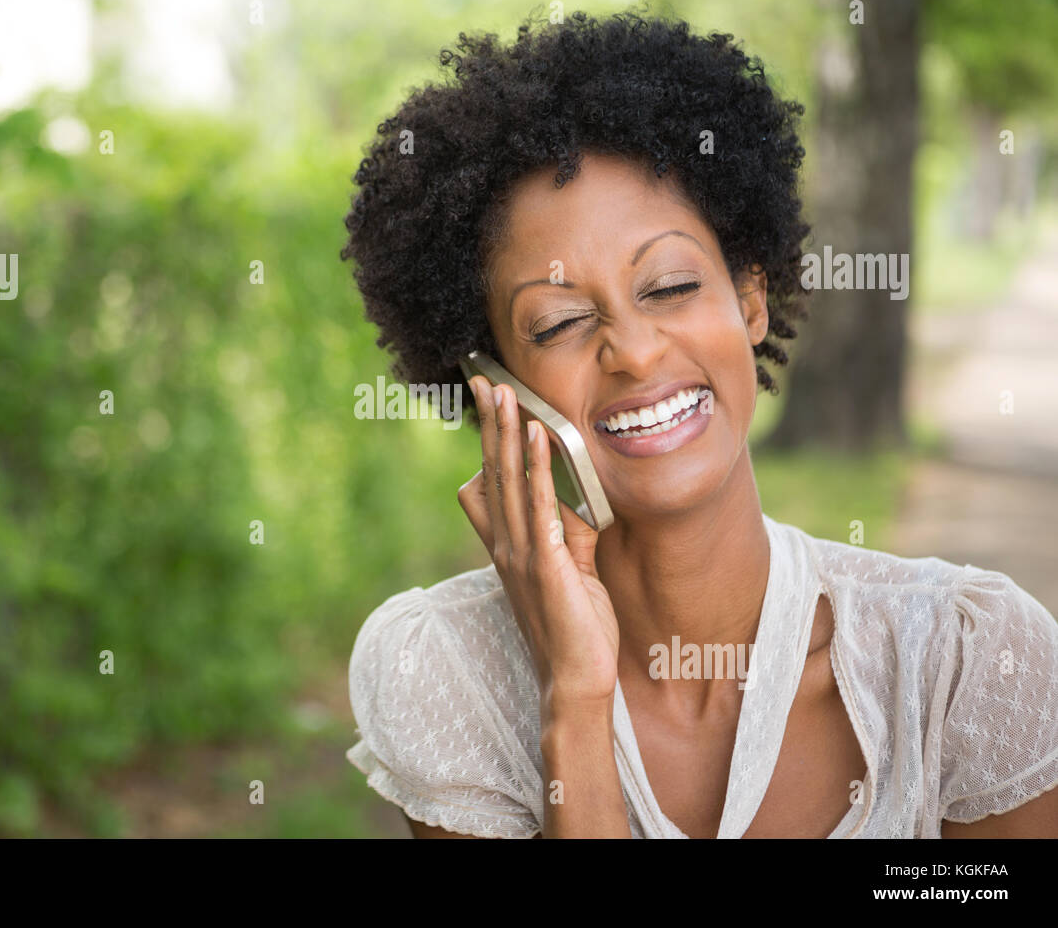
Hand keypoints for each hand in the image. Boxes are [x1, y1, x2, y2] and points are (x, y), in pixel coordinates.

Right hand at [458, 375, 619, 712]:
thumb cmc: (577, 631)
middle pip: (492, 471)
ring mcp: (521, 554)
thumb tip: (577, 498)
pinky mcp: (545, 563)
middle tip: (484, 380)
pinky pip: (540, 506)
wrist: (576, 681)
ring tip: (505, 394)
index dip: (487, 442)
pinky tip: (539, 436)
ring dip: (507, 433)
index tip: (487, 404)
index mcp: (508, 546)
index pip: (489, 483)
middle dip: (489, 423)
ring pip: (509, 481)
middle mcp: (506, 545)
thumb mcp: (575, 572)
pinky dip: (539, 468)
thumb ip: (572, 532)